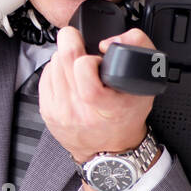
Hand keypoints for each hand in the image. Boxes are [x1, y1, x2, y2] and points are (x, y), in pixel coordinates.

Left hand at [39, 25, 158, 166]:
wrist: (109, 150)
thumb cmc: (126, 117)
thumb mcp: (145, 86)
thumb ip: (138, 51)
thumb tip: (109, 40)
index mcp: (104, 106)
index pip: (83, 67)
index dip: (89, 56)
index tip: (97, 58)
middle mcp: (78, 109)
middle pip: (63, 58)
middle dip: (73, 44)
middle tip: (82, 46)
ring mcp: (59, 111)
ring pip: (52, 63)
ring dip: (64, 58)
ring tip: (78, 66)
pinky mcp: (47, 110)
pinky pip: (45, 76)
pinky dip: (56, 70)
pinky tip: (69, 78)